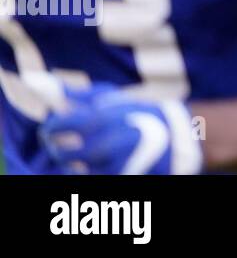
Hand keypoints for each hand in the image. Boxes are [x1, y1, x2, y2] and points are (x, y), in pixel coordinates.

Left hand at [38, 82, 202, 174]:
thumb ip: (76, 93)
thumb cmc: (135, 112)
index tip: (51, 127)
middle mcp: (107, 141)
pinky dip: (87, 170)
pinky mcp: (118, 176)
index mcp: (103, 117)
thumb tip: (39, 81)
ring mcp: (113, 162)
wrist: (174, 137)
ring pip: (73, 168)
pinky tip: (96, 162)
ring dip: (72, 160)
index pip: (60, 125)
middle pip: (62, 152)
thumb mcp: (110, 97)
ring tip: (81, 152)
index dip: (51, 127)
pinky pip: (89, 176)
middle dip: (57, 147)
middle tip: (60, 143)